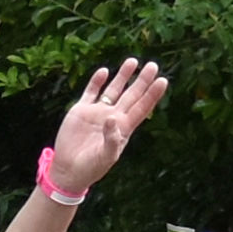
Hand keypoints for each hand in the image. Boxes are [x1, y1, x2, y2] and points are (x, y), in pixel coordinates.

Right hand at [49, 58, 168, 193]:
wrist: (69, 170)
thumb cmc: (90, 168)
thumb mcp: (104, 157)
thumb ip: (110, 140)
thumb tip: (112, 118)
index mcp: (123, 129)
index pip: (141, 108)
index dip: (152, 95)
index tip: (163, 81)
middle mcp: (113, 118)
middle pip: (131, 95)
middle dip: (142, 81)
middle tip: (153, 65)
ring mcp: (98, 112)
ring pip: (114, 90)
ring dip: (123, 76)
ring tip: (133, 61)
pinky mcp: (81, 110)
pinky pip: (91, 92)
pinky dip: (97, 82)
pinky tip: (105, 71)